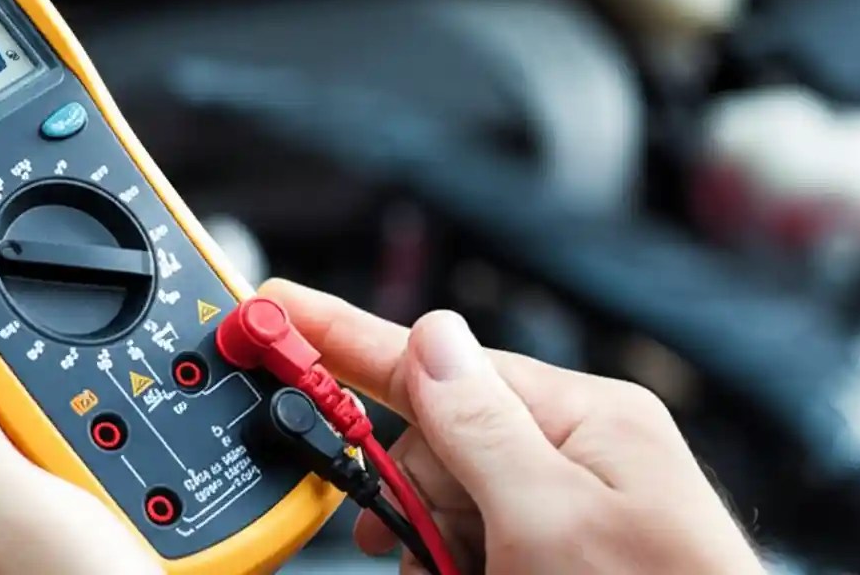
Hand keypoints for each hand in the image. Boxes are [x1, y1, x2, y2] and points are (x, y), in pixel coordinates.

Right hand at [260, 279, 765, 574]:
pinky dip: (458, 562)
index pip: (439, 361)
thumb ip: (481, 427)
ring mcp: (572, 503)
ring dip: (434, 543)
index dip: (343, 336)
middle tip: (396, 545)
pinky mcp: (561, 549)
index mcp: (585, 416)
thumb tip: (430, 339)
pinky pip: (477, 535)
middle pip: (438, 440)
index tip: (275, 309)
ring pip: (450, 499)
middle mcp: (578, 450)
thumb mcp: (553, 521)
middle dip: (409, 493)